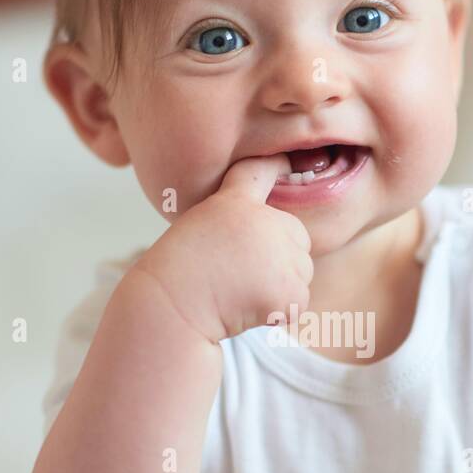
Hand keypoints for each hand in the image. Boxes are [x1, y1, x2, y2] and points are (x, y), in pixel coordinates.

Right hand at [133, 154, 312, 343]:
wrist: (172, 305)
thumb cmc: (176, 277)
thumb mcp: (197, 231)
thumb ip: (236, 227)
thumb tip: (268, 242)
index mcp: (235, 203)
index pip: (259, 173)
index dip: (276, 165)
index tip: (285, 160)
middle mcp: (265, 221)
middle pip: (299, 240)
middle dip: (282, 260)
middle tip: (241, 276)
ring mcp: (281, 254)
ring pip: (301, 275)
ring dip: (279, 288)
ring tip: (239, 292)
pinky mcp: (289, 288)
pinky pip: (297, 303)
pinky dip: (278, 311)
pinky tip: (247, 309)